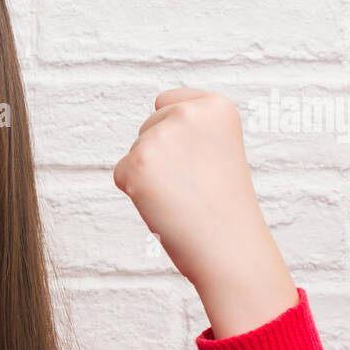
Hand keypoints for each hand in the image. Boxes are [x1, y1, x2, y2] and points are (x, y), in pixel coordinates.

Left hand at [113, 88, 296, 337]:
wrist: (229, 247)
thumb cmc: (223, 205)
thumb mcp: (218, 149)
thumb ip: (189, 128)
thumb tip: (150, 135)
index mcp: (216, 106)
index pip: (167, 103)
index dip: (177, 138)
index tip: (202, 162)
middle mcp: (188, 113)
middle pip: (148, 127)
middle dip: (162, 156)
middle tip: (192, 184)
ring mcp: (160, 136)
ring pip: (135, 151)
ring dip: (150, 175)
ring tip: (181, 195)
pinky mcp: (136, 163)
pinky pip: (121, 173)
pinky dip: (135, 192)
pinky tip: (164, 204)